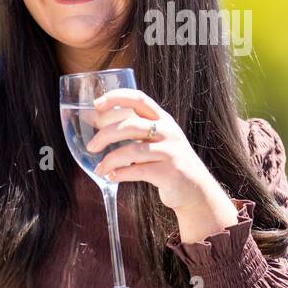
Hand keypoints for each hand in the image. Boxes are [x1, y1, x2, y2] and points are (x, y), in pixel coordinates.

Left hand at [86, 89, 239, 240]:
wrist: (196, 189)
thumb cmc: (169, 162)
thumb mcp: (159, 138)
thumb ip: (136, 129)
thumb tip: (98, 123)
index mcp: (163, 119)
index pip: (139, 98)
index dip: (116, 97)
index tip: (96, 104)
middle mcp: (168, 131)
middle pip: (130, 125)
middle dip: (105, 135)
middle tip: (91, 146)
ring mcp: (170, 152)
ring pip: (132, 150)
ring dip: (110, 160)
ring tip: (99, 169)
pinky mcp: (169, 173)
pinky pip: (138, 171)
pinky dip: (121, 174)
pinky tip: (112, 177)